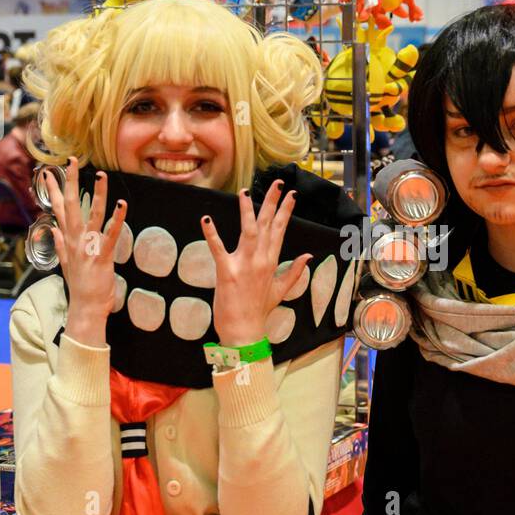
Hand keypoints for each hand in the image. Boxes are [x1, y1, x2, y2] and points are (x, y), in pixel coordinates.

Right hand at [43, 157, 128, 346]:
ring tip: (101, 175)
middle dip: (71, 182)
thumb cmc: (81, 286)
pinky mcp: (102, 255)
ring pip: (93, 215)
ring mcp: (88, 247)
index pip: (58, 209)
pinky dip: (118, 219)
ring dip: (98, 194)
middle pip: (71, 205)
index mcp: (68, 240)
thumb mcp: (66, 263)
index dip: (53, 190)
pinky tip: (123, 205)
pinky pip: (111, 234)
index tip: (49, 172)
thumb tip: (54, 227)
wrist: (86, 307)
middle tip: (71, 161)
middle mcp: (76, 240)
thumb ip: (61, 243)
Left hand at [200, 180, 311, 347]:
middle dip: (272, 202)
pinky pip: (218, 250)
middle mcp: (260, 260)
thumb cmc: (259, 311)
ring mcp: (244, 265)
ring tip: (245, 192)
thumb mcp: (281, 290)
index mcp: (271, 262)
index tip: (291, 194)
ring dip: (247, 211)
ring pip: (248, 231)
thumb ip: (295, 271)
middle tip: (277, 183)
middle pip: (267, 225)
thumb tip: (308, 256)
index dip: (285, 211)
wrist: (245, 331)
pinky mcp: (227, 272)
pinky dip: (211, 234)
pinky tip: (206, 219)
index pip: (280, 230)